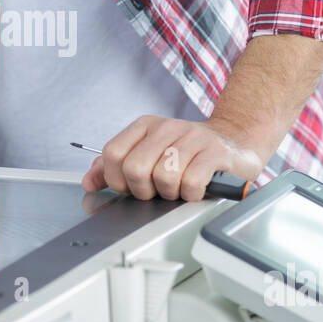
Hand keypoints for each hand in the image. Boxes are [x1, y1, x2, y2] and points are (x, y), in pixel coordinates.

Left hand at [80, 114, 264, 201]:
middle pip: (135, 168)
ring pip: (163, 177)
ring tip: (179, 188)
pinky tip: (196, 189)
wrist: (233, 143)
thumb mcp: (148, 154)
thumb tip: (89, 182)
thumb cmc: (187, 154)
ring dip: (170, 193)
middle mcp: (166, 128)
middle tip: (157, 191)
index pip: (112, 153)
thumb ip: (114, 168)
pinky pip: (190, 183)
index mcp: (145, 126)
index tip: (130, 187)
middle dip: (144, 190)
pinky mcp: (214, 152)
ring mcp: (191, 138)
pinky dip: (190, 195)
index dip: (117, 179)